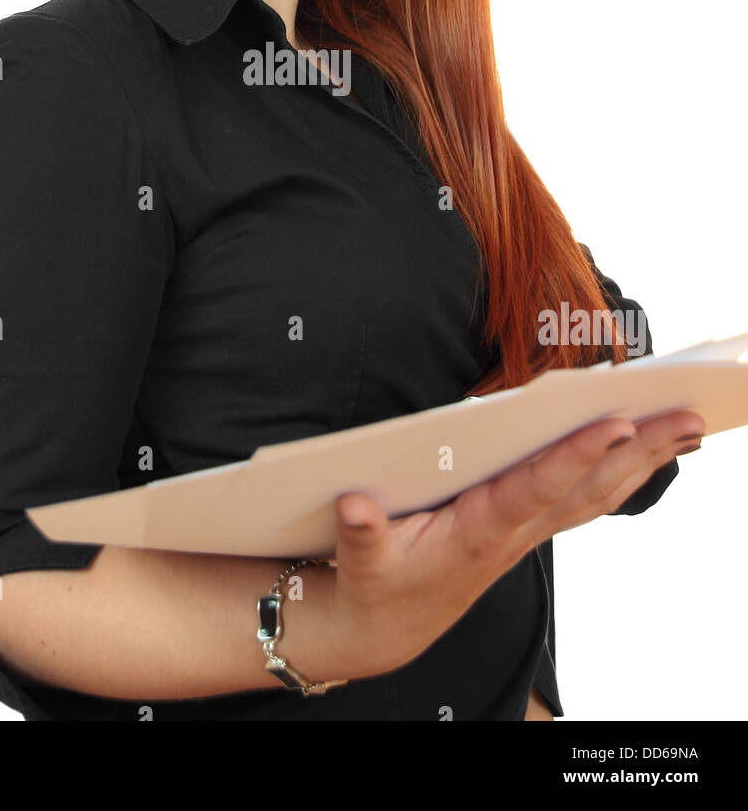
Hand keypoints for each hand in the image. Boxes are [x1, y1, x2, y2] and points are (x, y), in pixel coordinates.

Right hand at [328, 407, 704, 679]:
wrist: (384, 629)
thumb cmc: (378, 587)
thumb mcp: (361, 563)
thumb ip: (361, 533)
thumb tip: (354, 504)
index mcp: (479, 532)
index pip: (537, 488)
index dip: (576, 456)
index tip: (616, 424)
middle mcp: (515, 531)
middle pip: (590, 486)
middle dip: (642, 451)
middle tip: (689, 415)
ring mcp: (527, 531)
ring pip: (599, 493)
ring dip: (647, 461)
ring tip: (688, 426)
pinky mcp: (526, 527)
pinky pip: (586, 498)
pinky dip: (624, 474)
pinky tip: (646, 452)